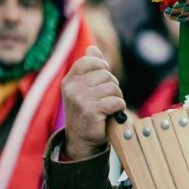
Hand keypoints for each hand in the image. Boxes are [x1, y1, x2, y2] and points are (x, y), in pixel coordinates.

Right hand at [61, 46, 125, 160]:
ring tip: (110, 106)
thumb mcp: (83, 89)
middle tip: (107, 99)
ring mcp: (81, 99)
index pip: (89, 61)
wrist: (81, 140)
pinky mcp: (91, 111)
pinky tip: (113, 113)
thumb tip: (93, 48)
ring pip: (113, 87)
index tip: (103, 79)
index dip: (102, 67)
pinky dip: (119, 107)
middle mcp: (72, 88)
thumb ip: (89, 68)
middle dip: (113, 86)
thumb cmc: (86, 112)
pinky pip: (116, 101)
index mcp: (69, 80)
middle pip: (106, 75)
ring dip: (117, 97)